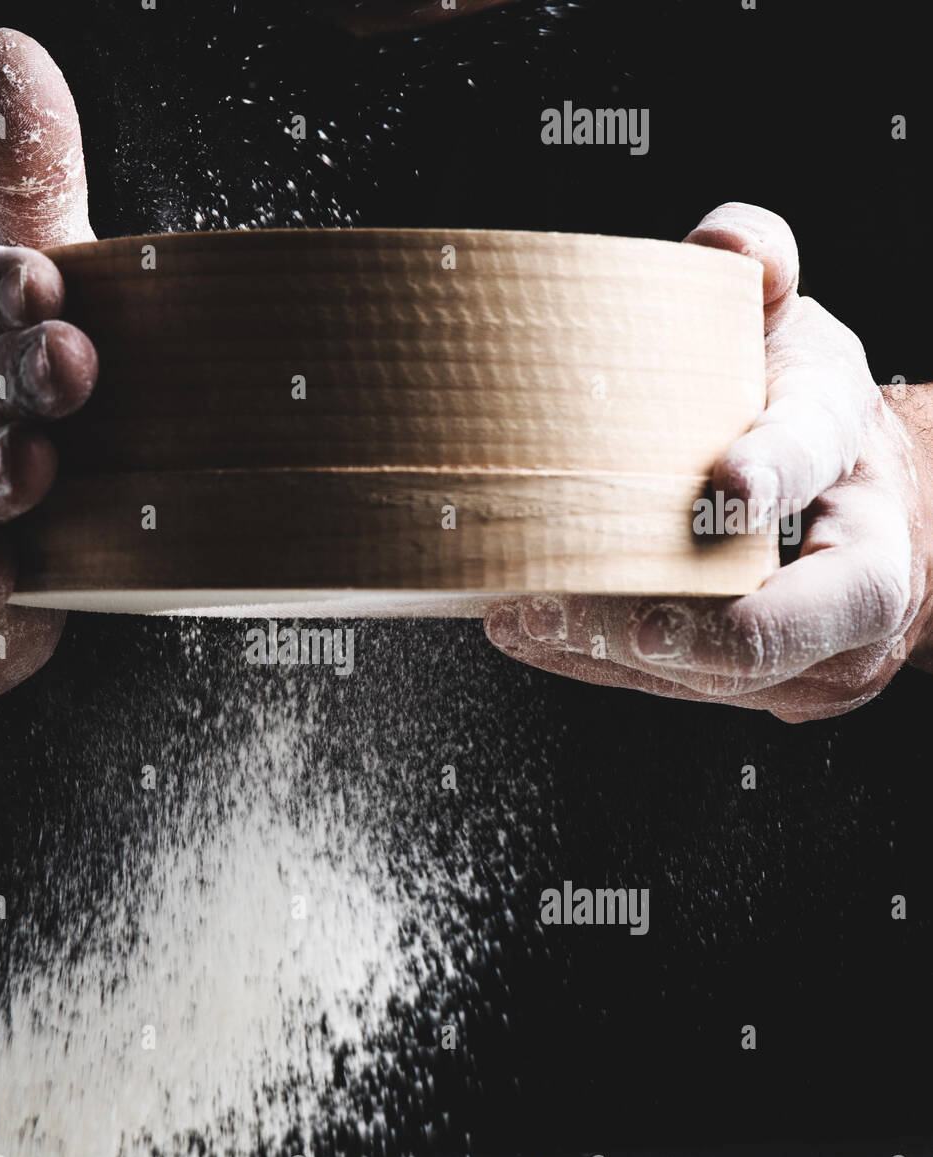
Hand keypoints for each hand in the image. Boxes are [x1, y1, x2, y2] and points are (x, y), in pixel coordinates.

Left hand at [486, 203, 932, 721]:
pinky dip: (598, 663)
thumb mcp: (794, 331)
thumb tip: (728, 239)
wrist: (859, 512)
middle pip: (758, 629)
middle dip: (655, 625)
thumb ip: (762, 273)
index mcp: (855, 463)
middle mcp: (853, 581)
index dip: (773, 474)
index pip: (821, 468)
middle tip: (554, 601)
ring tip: (523, 616)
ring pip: (707, 680)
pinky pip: (678, 691)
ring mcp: (815, 658)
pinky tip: (535, 633)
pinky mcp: (765, 692)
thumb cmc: (805, 416)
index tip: (721, 487)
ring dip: (608, 654)